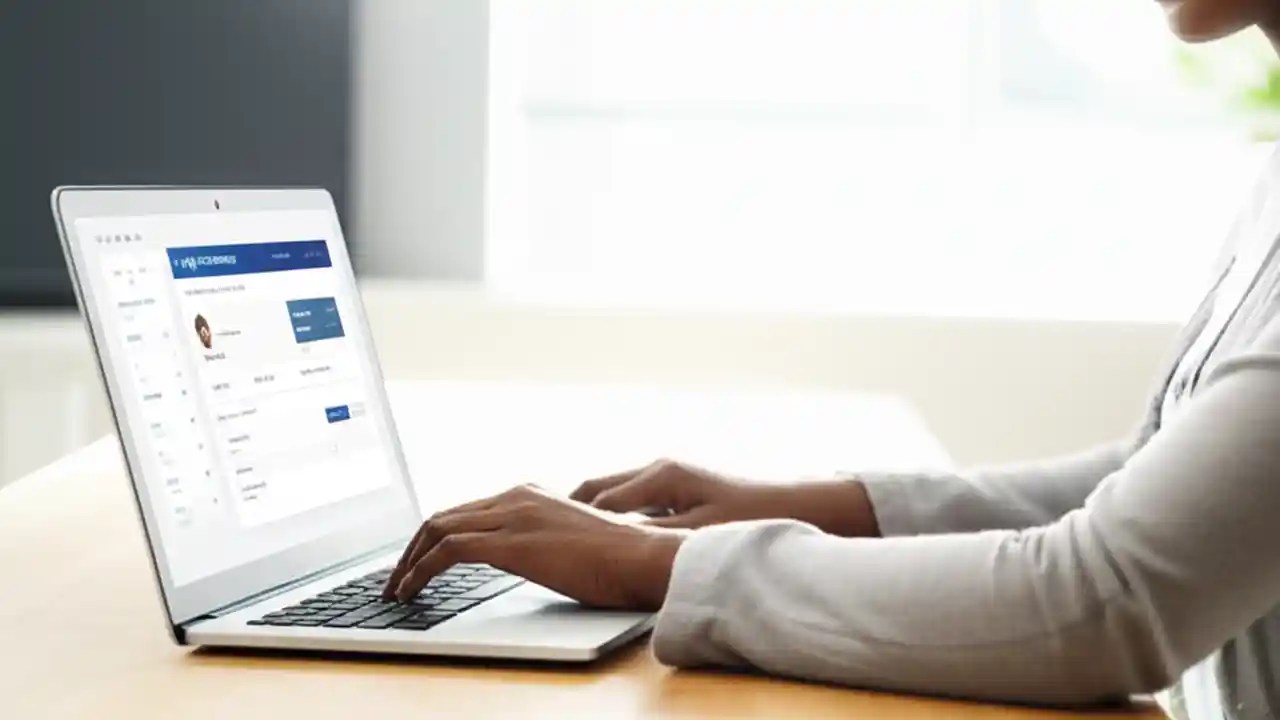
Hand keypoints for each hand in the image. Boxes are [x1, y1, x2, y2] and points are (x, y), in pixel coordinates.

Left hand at [383, 484, 684, 608]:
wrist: (644, 558)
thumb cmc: (620, 559)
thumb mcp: (571, 541)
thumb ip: (542, 540)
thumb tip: (525, 559)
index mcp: (530, 494)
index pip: (466, 510)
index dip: (434, 536)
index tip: (418, 561)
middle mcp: (516, 497)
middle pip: (443, 515)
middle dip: (412, 548)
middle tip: (396, 578)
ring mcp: (513, 516)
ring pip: (438, 529)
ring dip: (409, 561)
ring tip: (396, 589)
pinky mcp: (512, 543)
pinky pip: (448, 551)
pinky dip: (421, 570)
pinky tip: (411, 590)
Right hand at [570, 459, 880, 536]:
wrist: (800, 504)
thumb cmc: (752, 519)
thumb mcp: (698, 536)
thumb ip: (652, 539)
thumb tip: (610, 545)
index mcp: (662, 476)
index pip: (599, 500)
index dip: (569, 520)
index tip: (540, 537)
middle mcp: (661, 469)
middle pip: (598, 489)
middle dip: (569, 510)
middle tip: (537, 534)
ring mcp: (670, 475)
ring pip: (613, 493)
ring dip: (590, 511)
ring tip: (563, 537)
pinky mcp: (681, 487)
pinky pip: (632, 498)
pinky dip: (613, 513)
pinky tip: (606, 536)